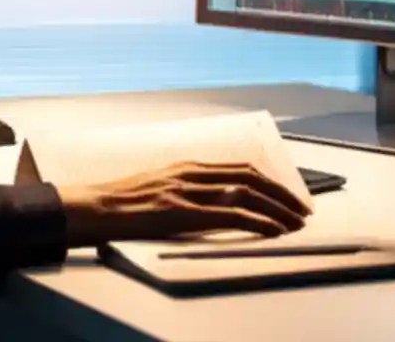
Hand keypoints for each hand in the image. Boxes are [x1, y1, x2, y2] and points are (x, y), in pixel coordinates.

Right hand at [56, 161, 310, 247]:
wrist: (92, 207)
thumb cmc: (121, 203)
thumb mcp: (160, 188)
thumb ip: (187, 191)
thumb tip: (216, 204)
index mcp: (187, 166)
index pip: (240, 168)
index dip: (270, 182)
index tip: (287, 195)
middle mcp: (191, 172)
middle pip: (250, 176)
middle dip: (282, 193)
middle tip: (302, 209)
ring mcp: (186, 190)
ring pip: (245, 193)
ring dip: (277, 208)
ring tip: (295, 222)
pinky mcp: (180, 210)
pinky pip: (229, 214)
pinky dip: (257, 221)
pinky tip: (272, 229)